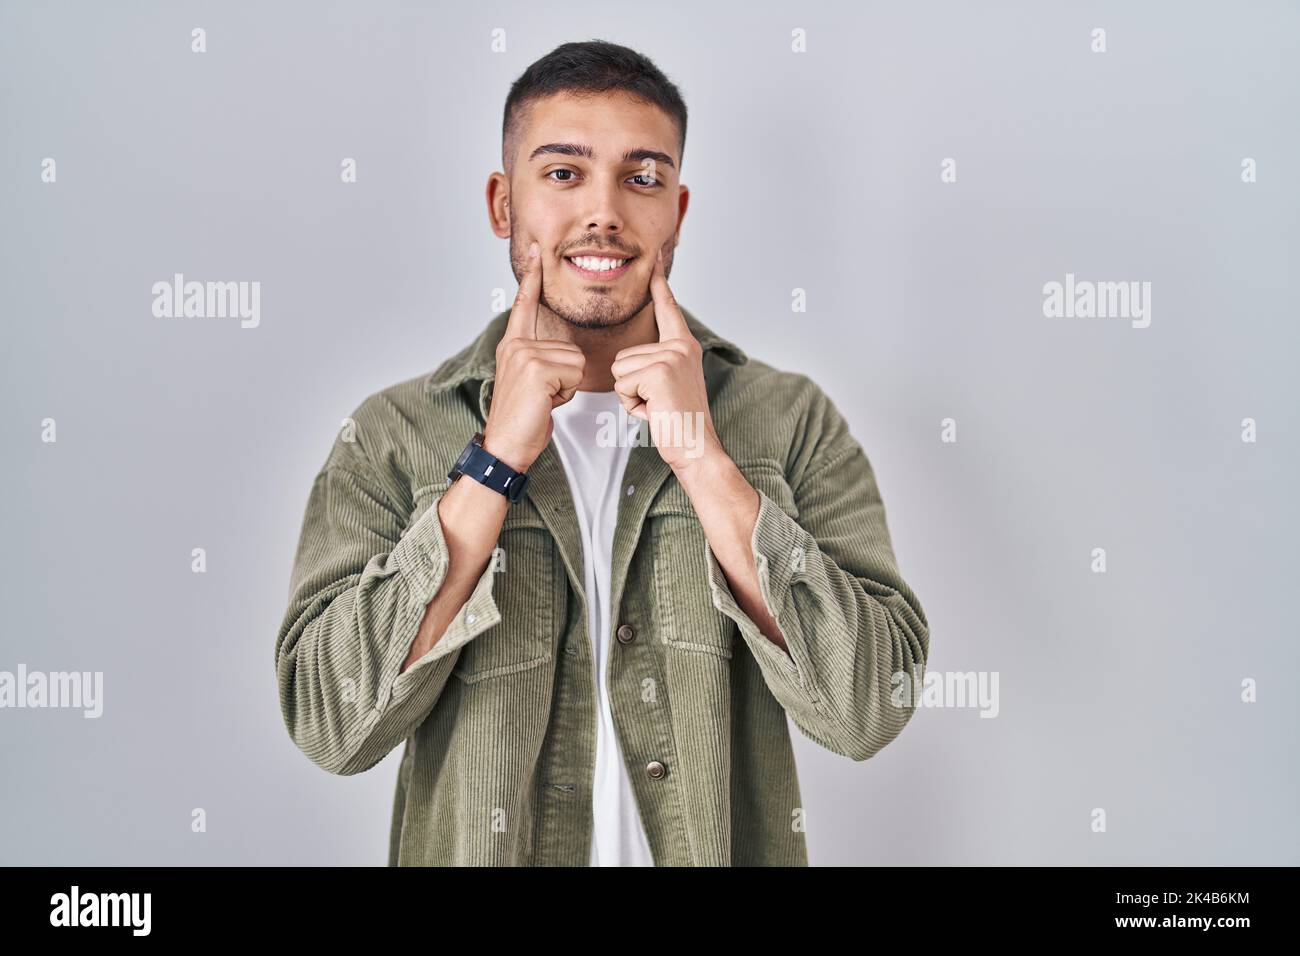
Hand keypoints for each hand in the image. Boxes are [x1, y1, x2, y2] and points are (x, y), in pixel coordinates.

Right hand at [482, 241, 585, 470]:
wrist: (506, 446)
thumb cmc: (523, 419)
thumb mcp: (531, 383)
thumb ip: (541, 361)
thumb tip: (566, 357)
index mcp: (513, 345)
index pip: (525, 305)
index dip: (532, 278)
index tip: (536, 250)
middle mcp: (515, 345)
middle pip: (571, 349)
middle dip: (567, 378)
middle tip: (543, 396)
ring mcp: (524, 355)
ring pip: (576, 362)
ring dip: (567, 388)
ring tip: (543, 400)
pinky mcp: (536, 368)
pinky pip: (575, 374)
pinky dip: (566, 395)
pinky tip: (545, 404)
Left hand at [610, 247, 723, 474]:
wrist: (696, 447)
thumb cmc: (679, 422)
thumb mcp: (670, 385)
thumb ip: (658, 365)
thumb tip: (633, 359)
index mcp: (684, 346)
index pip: (668, 310)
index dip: (659, 285)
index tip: (656, 260)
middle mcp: (680, 346)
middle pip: (624, 355)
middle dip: (631, 386)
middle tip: (658, 403)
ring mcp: (671, 357)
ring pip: (620, 370)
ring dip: (631, 396)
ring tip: (657, 406)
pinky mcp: (659, 372)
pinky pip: (622, 385)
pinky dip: (632, 405)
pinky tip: (655, 411)